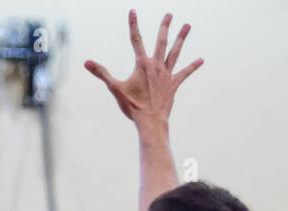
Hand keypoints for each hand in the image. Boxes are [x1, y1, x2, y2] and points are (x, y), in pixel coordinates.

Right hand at [85, 11, 201, 128]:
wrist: (150, 121)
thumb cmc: (132, 106)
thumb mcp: (115, 88)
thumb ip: (102, 73)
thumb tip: (86, 62)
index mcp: (142, 64)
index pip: (136, 40)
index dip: (133, 25)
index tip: (132, 11)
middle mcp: (157, 66)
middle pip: (162, 41)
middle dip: (165, 26)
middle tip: (170, 14)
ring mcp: (167, 74)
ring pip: (175, 52)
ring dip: (181, 38)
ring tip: (187, 26)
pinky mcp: (173, 84)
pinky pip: (184, 73)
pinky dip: (192, 66)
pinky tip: (201, 60)